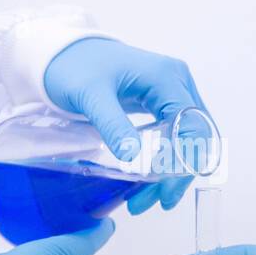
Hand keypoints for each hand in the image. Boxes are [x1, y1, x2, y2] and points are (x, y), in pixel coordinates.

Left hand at [44, 36, 213, 214]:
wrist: (60, 52)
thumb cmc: (74, 67)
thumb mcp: (90, 96)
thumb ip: (112, 124)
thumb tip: (132, 157)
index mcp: (165, 77)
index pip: (192, 124)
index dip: (185, 160)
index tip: (165, 190)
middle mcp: (176, 83)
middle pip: (195, 135)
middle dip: (180, 173)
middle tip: (157, 202)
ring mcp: (170, 91)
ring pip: (187, 138)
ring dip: (173, 171)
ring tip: (146, 199)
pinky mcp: (160, 101)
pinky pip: (174, 134)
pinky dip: (166, 159)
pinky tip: (148, 180)